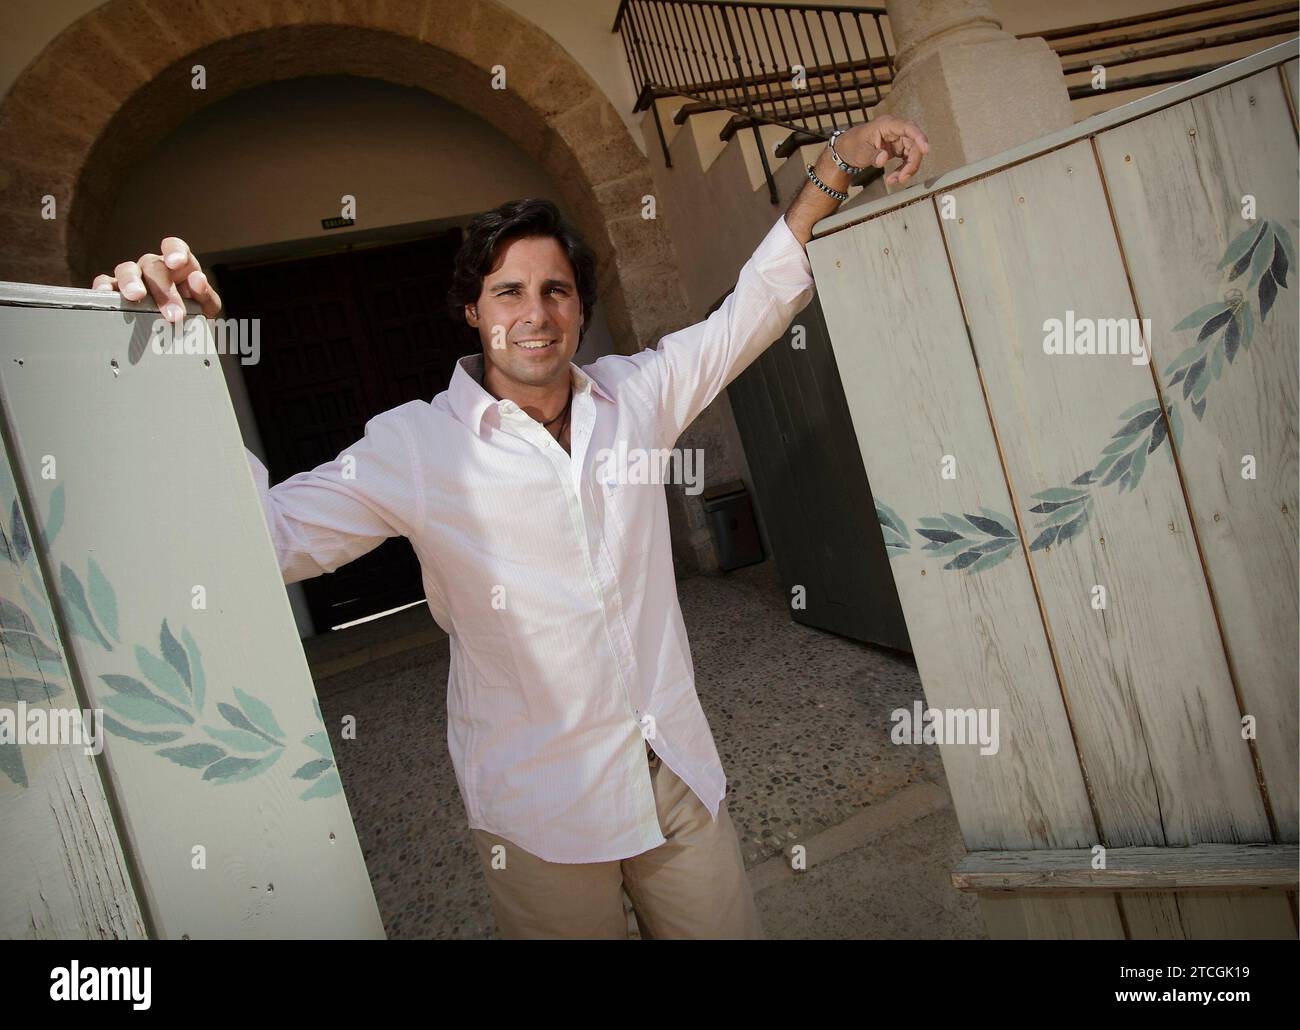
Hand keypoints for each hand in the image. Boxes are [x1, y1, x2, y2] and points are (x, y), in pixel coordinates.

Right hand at [90, 237, 221, 323]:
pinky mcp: (115, 290)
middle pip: (154, 267)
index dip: (175, 251)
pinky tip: (105, 292)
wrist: (174, 332)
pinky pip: (105, 281)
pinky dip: (104, 285)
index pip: (175, 247)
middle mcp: (153, 267)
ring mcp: (133, 277)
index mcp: (177, 267)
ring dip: (131, 282)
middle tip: (174, 315)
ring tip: (137, 296)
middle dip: (165, 291)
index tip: (177, 262)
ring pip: (127, 269)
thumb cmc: (191, 313)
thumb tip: (197, 279)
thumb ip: (206, 294)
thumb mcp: (205, 307)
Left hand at [838, 116, 929, 186]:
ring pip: (912, 153)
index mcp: (887, 125)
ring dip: (907, 169)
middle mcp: (896, 130)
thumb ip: (873, 155)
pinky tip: (894, 178)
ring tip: (894, 181)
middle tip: (903, 178)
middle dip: (912, 162)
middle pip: (914, 144)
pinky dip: (903, 170)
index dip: (919, 137)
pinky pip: (907, 159)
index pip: (908, 128)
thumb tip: (884, 158)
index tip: (925, 150)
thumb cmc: (853, 146)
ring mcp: (898, 139)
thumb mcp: (860, 152)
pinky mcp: (898, 148)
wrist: (847, 150)